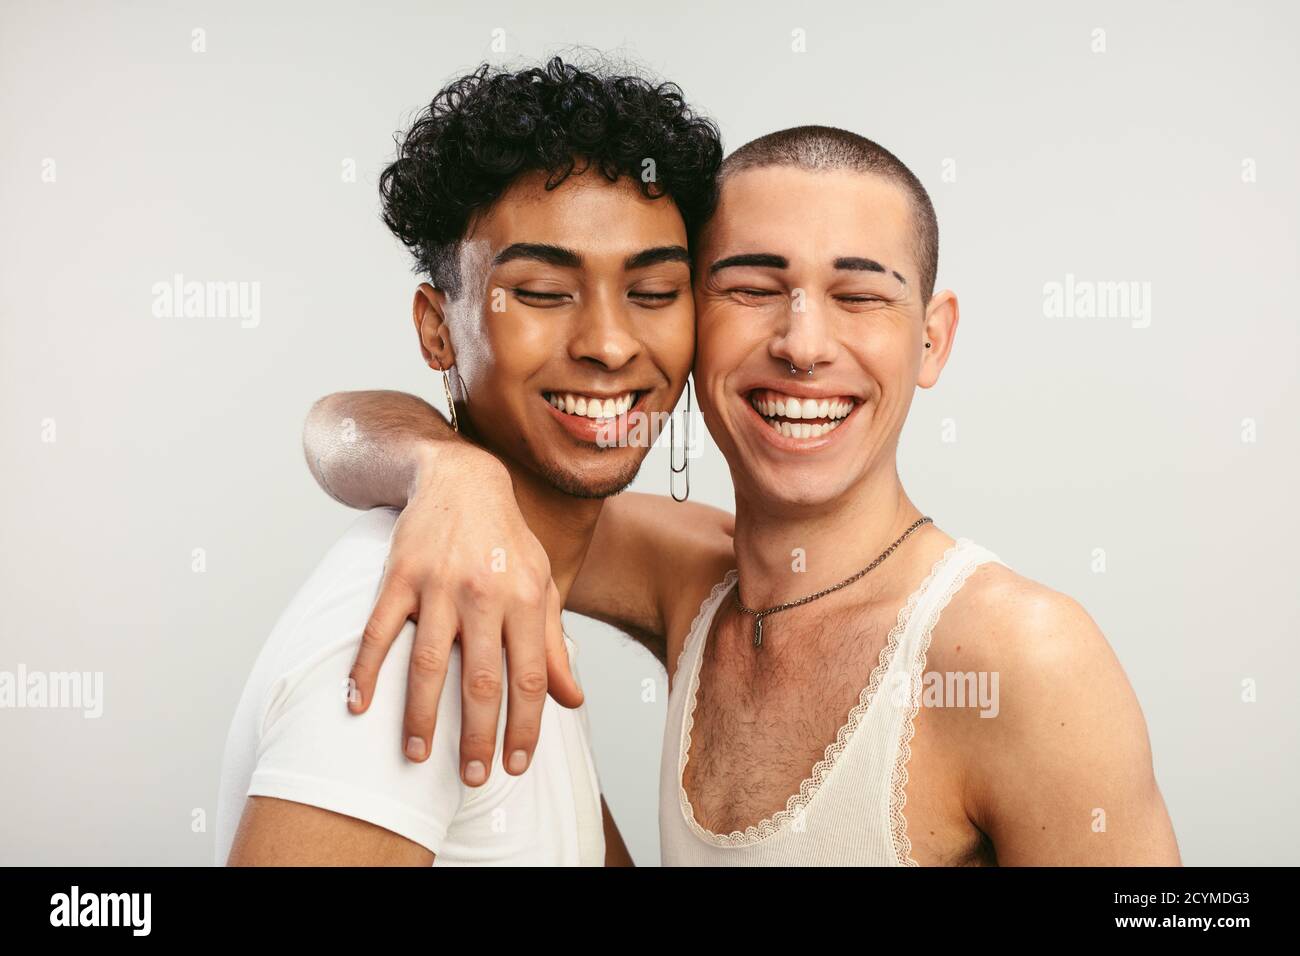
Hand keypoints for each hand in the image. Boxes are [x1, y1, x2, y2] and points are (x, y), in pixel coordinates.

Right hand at [346, 444, 581, 785]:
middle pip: (481, 680)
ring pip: (428, 664)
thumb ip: (554, 644)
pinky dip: (366, 670)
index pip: (530, 676)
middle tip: (473, 777)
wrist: (463, 478)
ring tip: (418, 756)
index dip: (525, 725)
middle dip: (477, 735)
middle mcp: (485, 594)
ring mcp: (439, 585)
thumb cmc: (508, 540)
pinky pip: (379, 631)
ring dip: (421, 716)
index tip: (515, 765)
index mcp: (525, 599)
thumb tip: (573, 699)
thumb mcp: (544, 584)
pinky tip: (357, 704)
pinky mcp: (400, 575)